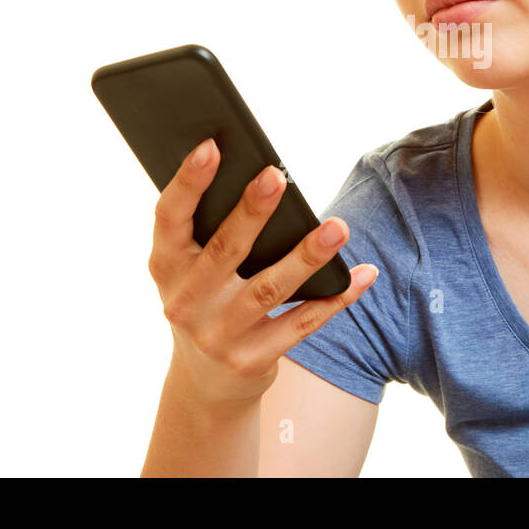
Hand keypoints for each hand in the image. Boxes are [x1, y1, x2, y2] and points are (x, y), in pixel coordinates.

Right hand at [148, 138, 377, 405]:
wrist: (206, 383)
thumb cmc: (208, 299)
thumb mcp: (193, 270)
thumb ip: (214, 230)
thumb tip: (266, 177)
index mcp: (166, 266)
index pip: (169, 217)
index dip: (187, 182)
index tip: (211, 145)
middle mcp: (185, 302)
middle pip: (224, 250)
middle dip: (252, 211)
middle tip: (277, 175)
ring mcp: (217, 335)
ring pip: (268, 289)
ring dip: (306, 257)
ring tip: (337, 228)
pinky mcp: (251, 360)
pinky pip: (301, 323)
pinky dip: (336, 298)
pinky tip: (363, 274)